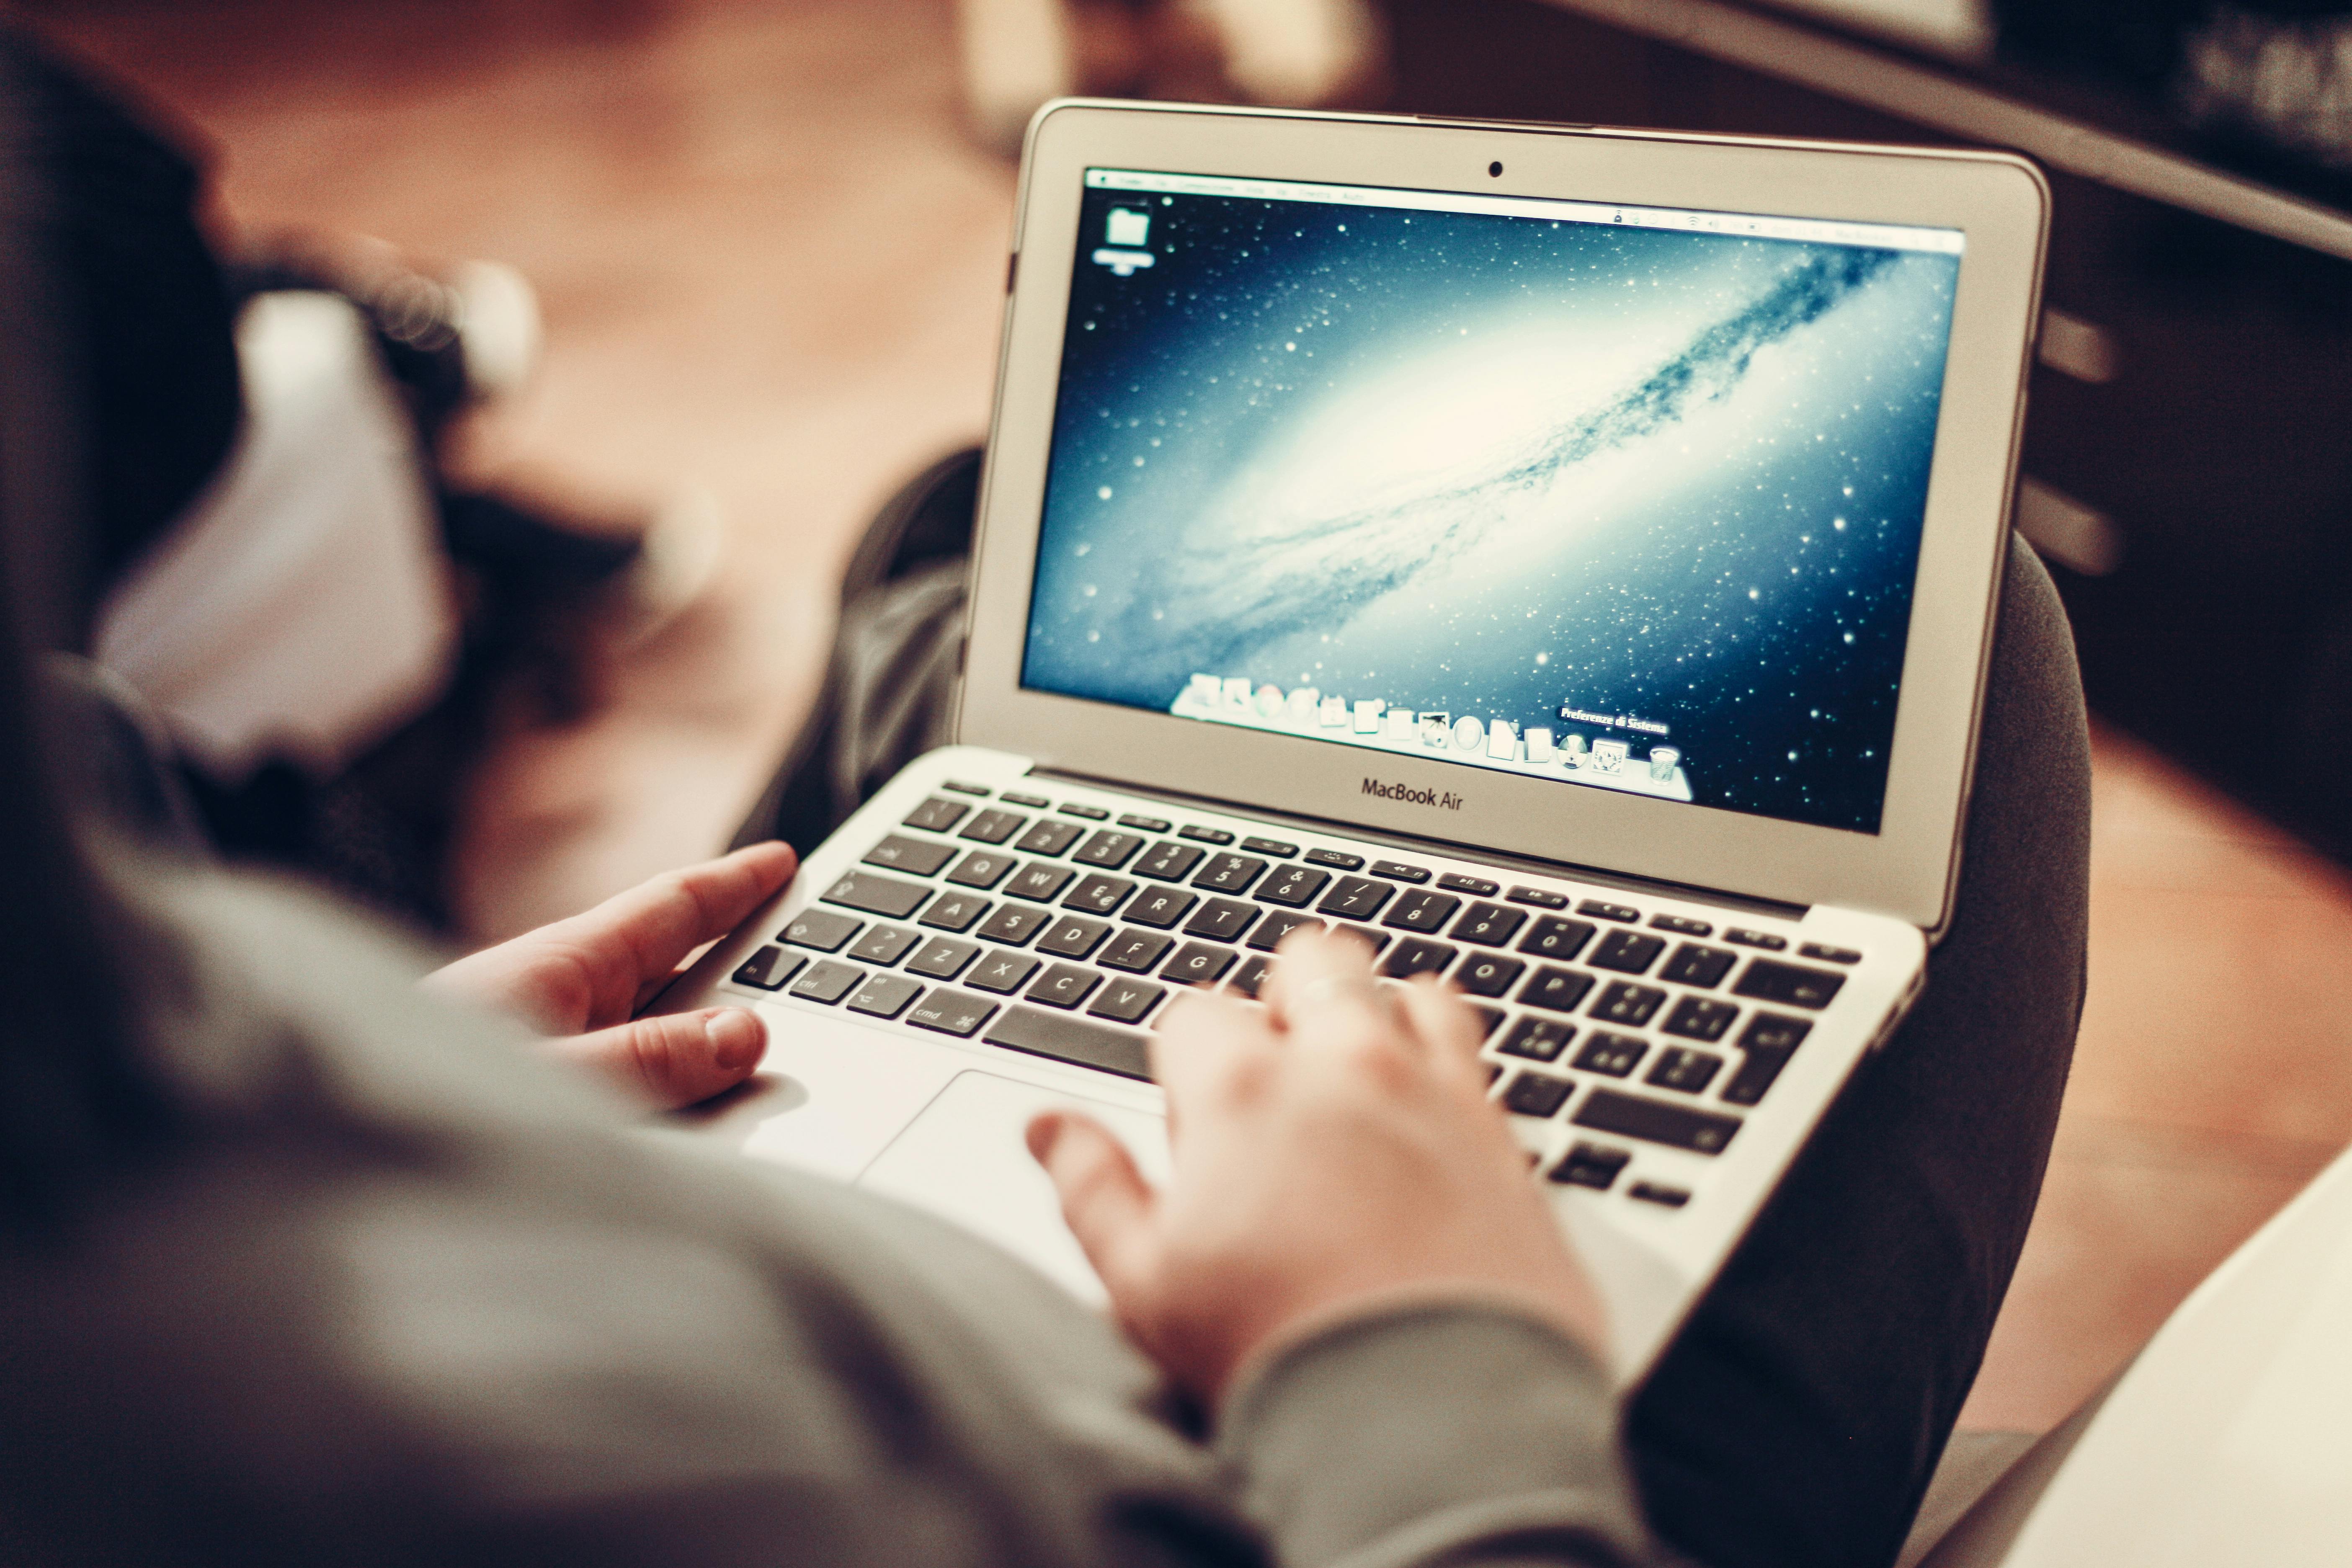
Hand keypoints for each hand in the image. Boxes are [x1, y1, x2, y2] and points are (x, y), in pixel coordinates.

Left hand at [424, 841, 797, 1109]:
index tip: (781, 857)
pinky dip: (649, 1067)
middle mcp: (543, 997)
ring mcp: (527, 1044)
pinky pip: (603, 1066)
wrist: (297, 1170)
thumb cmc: (404, 1115)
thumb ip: (645, 1062)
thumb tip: (745, 1033)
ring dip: (687, 1014)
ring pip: (628, 1015)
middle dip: (722, 944)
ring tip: (749, 1023)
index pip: (665, 910)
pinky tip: (664, 1104)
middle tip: (790, 928)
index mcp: (556, 969)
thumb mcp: (549, 1087)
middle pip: (655, 960)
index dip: (731, 885)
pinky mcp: (509, 1092)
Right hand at [1027, 927, 1605, 1407]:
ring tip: (1359, 1070)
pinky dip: (1447, 1057)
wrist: (1432, 1421)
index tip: (1197, 1114)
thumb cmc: (1281, 1356)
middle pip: (1312, 963)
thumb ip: (1092, 1189)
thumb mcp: (1146, 1285)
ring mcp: (1434, 1092)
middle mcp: (1343, 1066)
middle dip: (1288, 997)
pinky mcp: (1503, 1135)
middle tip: (1279, 1067)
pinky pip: (1478, 1049)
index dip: (1189, 1061)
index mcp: (1242, 1090)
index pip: (1197, 1014)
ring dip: (1377, 1013)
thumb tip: (1048, 1127)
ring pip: (1406, 990)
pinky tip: (1431, 1103)